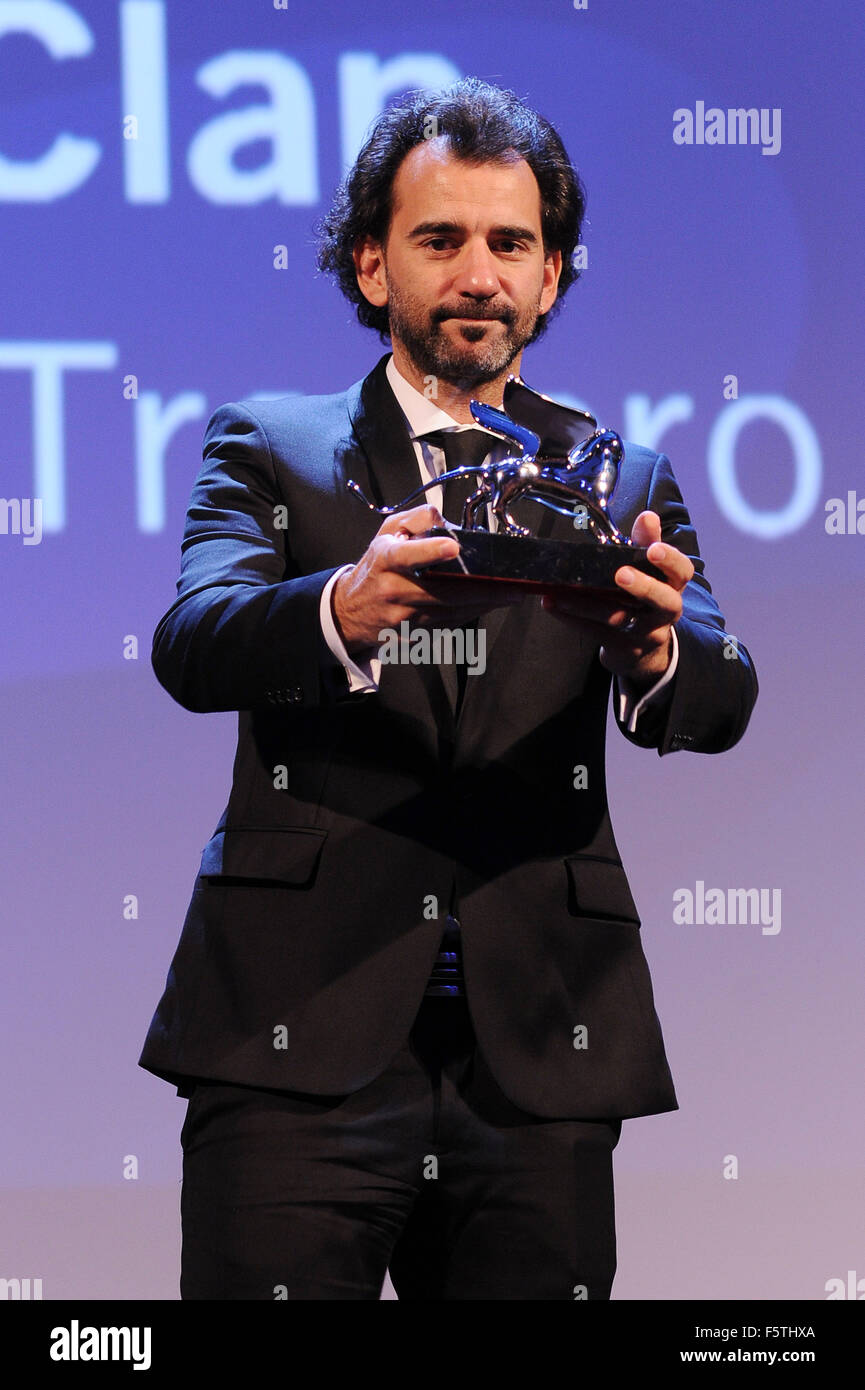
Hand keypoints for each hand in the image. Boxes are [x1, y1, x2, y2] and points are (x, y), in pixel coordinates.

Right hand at [332, 505, 524, 652]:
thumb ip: (418, 519)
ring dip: (484, 604)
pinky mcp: (412, 635)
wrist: (352, 610)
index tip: (452, 547)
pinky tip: (486, 606)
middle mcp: (393, 589)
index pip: (407, 555)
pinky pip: (448, 624)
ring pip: (451, 612)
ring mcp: (403, 616)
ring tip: (509, 595)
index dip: (429, 552)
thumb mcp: (388, 531)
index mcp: (387, 559)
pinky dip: (470, 615)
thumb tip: (449, 523)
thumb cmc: (376, 566)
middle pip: (442, 592)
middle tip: (513, 586)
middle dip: (482, 590)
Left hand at [540, 510, 693, 689]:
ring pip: (619, 618)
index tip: (653, 549)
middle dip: (643, 586)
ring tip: (561, 590)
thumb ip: (646, 543)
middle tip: (621, 574)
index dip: (671, 560)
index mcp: (673, 586)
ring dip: (586, 604)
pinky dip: (571, 618)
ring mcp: (646, 634)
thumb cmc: (644, 598)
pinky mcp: (623, 649)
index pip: (682, 572)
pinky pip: (595, 633)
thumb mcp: (649, 570)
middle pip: (664, 601)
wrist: (643, 648)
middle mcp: (665, 612)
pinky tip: (552, 603)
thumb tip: (648, 516)